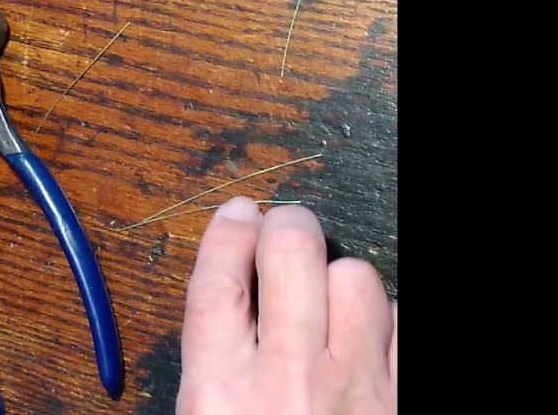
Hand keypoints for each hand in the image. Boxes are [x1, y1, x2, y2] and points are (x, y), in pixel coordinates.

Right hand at [176, 197, 395, 413]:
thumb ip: (211, 362)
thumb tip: (229, 292)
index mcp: (221, 392)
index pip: (220, 282)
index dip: (228, 234)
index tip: (236, 215)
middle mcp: (288, 379)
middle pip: (292, 253)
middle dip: (286, 228)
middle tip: (282, 236)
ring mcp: (354, 387)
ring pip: (356, 278)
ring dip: (339, 277)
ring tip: (326, 297)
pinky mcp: (401, 399)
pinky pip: (400, 322)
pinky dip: (383, 319)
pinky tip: (363, 335)